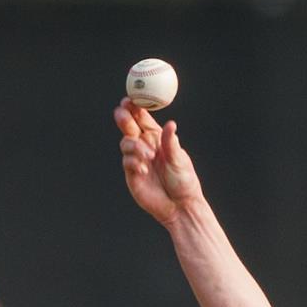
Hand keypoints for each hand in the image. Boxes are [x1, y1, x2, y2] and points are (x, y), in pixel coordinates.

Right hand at [114, 100, 200, 226]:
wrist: (180, 207)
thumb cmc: (184, 182)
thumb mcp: (179, 160)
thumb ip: (171, 143)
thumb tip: (171, 124)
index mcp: (157, 138)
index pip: (142, 118)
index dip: (135, 107)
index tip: (130, 99)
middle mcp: (145, 146)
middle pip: (128, 126)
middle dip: (123, 117)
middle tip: (122, 112)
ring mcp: (137, 160)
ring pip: (126, 143)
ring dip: (134, 146)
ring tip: (148, 157)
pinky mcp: (132, 174)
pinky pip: (127, 162)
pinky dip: (133, 162)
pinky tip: (143, 170)